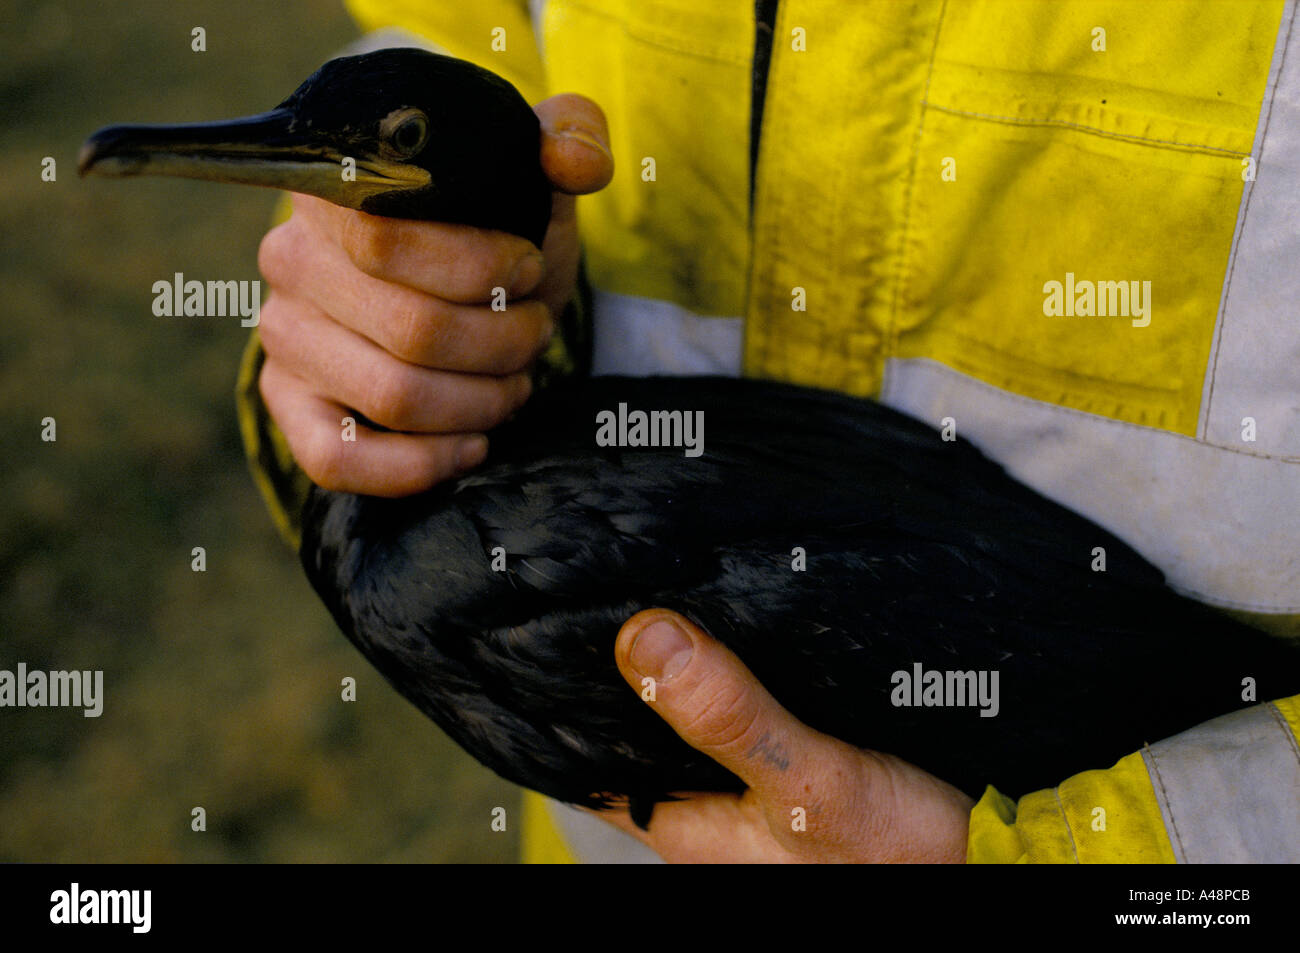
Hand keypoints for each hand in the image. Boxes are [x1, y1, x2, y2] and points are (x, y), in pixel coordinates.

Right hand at [256, 94, 613, 496]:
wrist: (447, 278)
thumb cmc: (488, 224)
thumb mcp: (527, 168)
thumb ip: (566, 139)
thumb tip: (576, 164)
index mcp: (334, 190)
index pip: (388, 240)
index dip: (478, 268)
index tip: (529, 267)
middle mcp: (292, 260)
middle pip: (409, 330)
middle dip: (501, 344)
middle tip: (534, 334)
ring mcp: (284, 335)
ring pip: (392, 396)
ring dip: (479, 402)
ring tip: (514, 384)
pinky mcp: (288, 402)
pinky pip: (335, 460)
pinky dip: (417, 466)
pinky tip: (471, 446)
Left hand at [598, 609, 974, 862]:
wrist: (1006, 865)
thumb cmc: (913, 857)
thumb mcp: (816, 782)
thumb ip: (733, 717)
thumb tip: (646, 636)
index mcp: (689, 825)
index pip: (594, 753)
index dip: (572, 691)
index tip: (566, 617)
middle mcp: (711, 813)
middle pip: (644, 728)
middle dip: (637, 664)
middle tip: (629, 576)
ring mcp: (755, 794)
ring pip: (699, 717)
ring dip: (694, 664)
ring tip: (682, 583)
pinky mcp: (801, 774)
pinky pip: (752, 714)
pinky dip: (745, 675)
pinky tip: (754, 629)